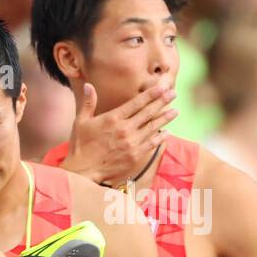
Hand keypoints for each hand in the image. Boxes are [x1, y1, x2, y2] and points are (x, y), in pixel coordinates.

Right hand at [62, 82, 176, 184]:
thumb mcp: (81, 121)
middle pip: (148, 113)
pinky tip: (167, 132)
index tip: (162, 87)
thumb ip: (88, 103)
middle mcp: (125, 130)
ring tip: (175, 111)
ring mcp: (131, 144)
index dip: (151, 94)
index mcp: (113, 118)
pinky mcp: (135, 156)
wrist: (83, 171)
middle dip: (162, 102)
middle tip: (174, 94)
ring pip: (153, 128)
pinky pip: (151, 144)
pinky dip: (160, 137)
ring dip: (165, 118)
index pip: (136, 103)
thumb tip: (88, 85)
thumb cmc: (81, 145)